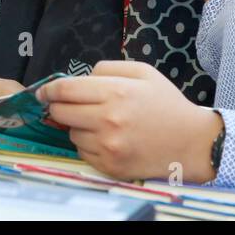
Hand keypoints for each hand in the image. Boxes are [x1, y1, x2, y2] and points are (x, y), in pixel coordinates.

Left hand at [37, 60, 222, 182]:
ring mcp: (108, 146)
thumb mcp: (143, 72)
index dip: (49, 90)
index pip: (65, 90)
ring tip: (99, 122)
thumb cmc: (166, 104)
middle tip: (68, 105)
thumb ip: (108, 68)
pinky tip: (107, 138)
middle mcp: (108, 120)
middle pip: (61, 112)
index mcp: (116, 92)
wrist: (191, 142)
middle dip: (59, 106)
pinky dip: (88, 144)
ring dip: (77, 126)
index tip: (44, 91)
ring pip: (71, 133)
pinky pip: (82, 152)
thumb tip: (81, 77)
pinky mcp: (109, 166)